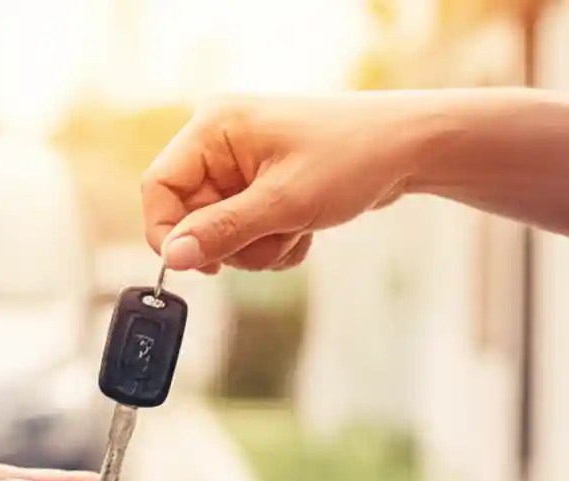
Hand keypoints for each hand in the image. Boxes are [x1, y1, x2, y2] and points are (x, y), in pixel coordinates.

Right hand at [142, 93, 434, 272]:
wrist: (409, 149)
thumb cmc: (352, 158)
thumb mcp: (283, 203)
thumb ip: (222, 232)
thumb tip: (174, 258)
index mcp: (214, 128)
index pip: (159, 186)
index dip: (168, 232)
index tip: (197, 265)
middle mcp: (220, 142)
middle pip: (191, 215)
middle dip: (232, 242)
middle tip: (272, 240)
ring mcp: (241, 165)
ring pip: (220, 231)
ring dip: (258, 246)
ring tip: (298, 229)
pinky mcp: (261, 185)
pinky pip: (246, 231)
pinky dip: (273, 241)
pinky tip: (305, 229)